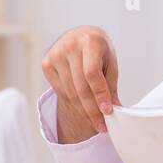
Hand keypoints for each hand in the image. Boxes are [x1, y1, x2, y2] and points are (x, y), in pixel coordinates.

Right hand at [42, 26, 121, 140]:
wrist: (79, 36)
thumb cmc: (98, 51)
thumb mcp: (110, 63)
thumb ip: (110, 85)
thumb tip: (115, 110)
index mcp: (90, 40)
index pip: (93, 73)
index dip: (100, 94)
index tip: (107, 111)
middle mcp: (70, 45)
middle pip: (80, 86)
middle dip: (92, 109)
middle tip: (102, 125)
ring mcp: (56, 54)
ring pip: (70, 91)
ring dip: (83, 110)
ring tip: (95, 120)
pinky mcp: (47, 63)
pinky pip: (61, 90)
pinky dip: (73, 102)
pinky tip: (82, 107)